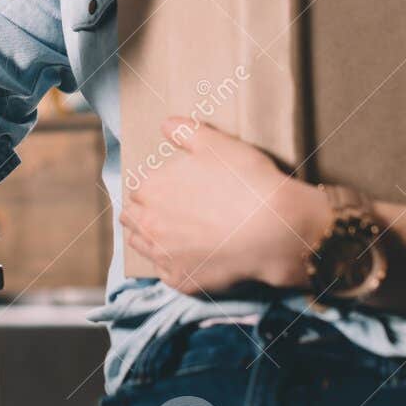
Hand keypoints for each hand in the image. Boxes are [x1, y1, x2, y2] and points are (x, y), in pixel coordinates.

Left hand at [121, 119, 331, 294]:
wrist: (274, 228)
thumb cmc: (245, 181)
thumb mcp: (216, 144)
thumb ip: (186, 132)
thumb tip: (166, 124)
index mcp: (150, 189)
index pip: (136, 189)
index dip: (149, 187)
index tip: (163, 189)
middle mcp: (148, 224)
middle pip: (131, 218)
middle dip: (141, 212)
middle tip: (162, 211)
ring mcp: (163, 256)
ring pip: (140, 246)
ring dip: (148, 238)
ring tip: (166, 234)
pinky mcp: (181, 280)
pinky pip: (165, 273)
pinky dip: (171, 265)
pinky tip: (186, 258)